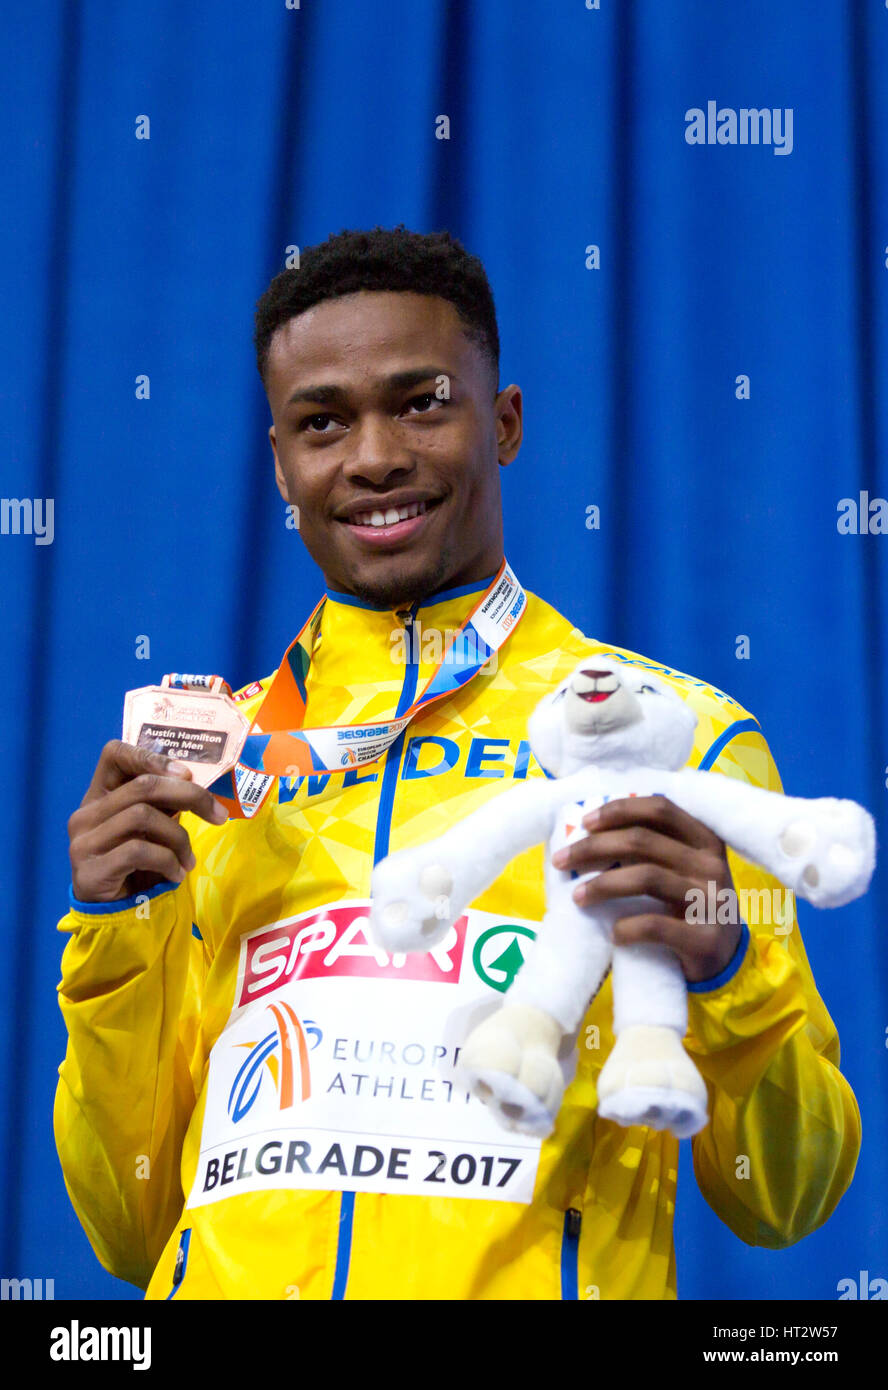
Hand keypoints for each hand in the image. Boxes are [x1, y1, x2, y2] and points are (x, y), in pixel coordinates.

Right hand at [68, 740, 227, 902]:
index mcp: (99, 796)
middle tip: (219, 815)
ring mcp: (83, 842)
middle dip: (190, 796)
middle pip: (142, 786)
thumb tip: (195, 786)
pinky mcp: (90, 870)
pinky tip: (176, 874)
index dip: (150, 756)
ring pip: (143, 816)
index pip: (114, 753)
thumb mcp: (150, 829)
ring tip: (189, 860)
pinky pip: (139, 851)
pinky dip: (167, 861)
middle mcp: (85, 814)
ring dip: (179, 838)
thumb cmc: (137, 867)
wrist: (115, 916)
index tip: (186, 773)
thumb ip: (162, 805)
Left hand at [550, 795, 741, 983]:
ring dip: (602, 885)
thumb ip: (654, 848)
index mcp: (704, 840)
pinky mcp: (704, 939)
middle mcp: (711, 864)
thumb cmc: (690, 906)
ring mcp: (711, 901)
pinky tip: (613, 934)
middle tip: (562, 861)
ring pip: (646, 877)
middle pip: (642, 841)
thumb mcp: (682, 869)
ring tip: (577, 897)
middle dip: (594, 847)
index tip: (585, 823)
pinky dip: (626, 928)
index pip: (660, 810)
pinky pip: (655, 925)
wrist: (726, 959)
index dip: (619, 811)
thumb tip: (590, 833)